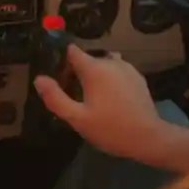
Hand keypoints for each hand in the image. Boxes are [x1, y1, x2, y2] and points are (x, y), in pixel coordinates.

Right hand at [33, 46, 169, 162]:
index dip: (62, 61)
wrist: (149, 138)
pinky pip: (117, 72)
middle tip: (73, 96)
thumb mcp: (77, 118)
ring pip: (104, 65)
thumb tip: (39, 79)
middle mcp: (111, 61)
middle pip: (87, 59)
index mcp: (94, 68)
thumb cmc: (110, 128)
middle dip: (77, 72)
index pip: (72, 51)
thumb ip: (56, 98)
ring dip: (96, 76)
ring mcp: (127, 68)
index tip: (58, 77)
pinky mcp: (138, 77)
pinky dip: (110, 80)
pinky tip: (111, 100)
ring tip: (93, 98)